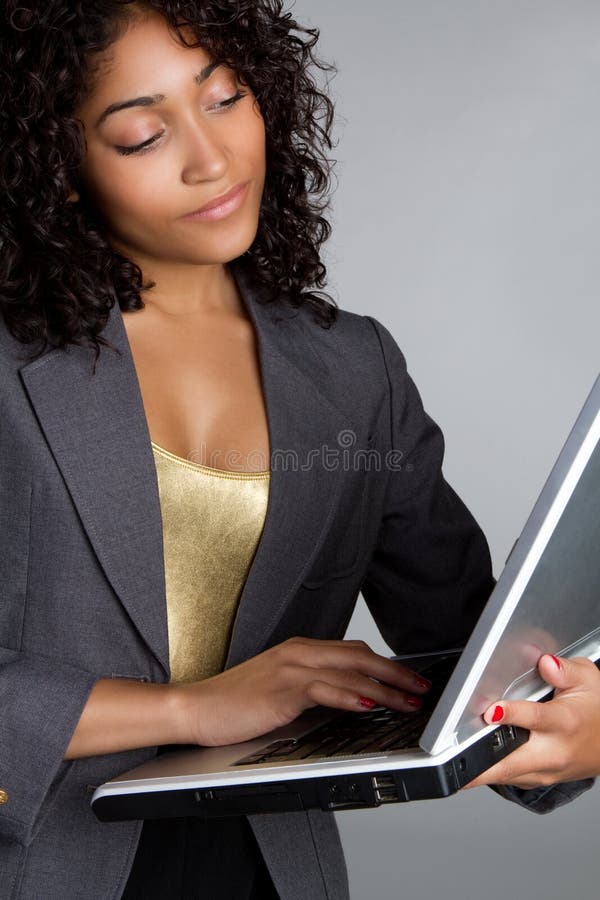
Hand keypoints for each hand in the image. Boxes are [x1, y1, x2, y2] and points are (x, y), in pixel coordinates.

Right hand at [174, 637, 431, 745]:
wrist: (196, 707)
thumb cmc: (234, 703)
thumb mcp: (279, 689)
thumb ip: (311, 688)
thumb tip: (348, 699)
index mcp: (299, 650)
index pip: (353, 651)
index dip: (386, 664)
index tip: (409, 677)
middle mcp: (298, 653)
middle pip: (360, 656)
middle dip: (396, 672)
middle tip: (422, 687)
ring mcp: (290, 668)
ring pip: (350, 671)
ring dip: (385, 687)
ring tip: (409, 700)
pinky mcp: (282, 689)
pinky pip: (325, 689)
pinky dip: (351, 695)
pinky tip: (370, 704)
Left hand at [463, 654, 599, 789]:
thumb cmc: (596, 710)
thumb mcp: (588, 679)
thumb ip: (565, 670)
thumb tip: (546, 663)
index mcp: (565, 722)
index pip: (535, 718)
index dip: (512, 714)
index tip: (491, 710)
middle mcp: (554, 751)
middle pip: (512, 761)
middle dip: (481, 764)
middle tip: (453, 759)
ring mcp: (545, 771)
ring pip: (506, 775)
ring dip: (478, 773)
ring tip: (449, 766)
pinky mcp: (537, 779)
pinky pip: (509, 778)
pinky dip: (488, 773)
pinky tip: (468, 766)